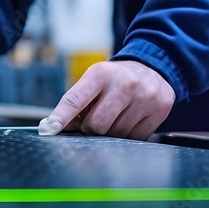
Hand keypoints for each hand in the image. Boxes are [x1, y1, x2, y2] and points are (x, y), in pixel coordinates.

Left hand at [38, 60, 175, 140]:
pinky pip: (135, 138)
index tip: (48, 130)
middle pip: (96, 125)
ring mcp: (145, 97)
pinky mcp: (160, 110)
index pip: (75, 99)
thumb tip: (54, 127)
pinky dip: (127, 135)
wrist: (153, 69)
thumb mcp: (94, 81)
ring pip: (116, 134)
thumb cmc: (115, 79)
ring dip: (110, 131)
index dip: (60, 117)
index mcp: (101, 73)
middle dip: (90, 128)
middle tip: (94, 119)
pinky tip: (129, 119)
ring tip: (115, 115)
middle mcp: (125, 83)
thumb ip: (76, 103)